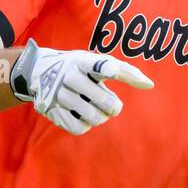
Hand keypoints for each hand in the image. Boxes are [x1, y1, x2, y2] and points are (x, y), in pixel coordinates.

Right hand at [9, 38, 154, 134]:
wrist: (38, 70)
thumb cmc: (79, 67)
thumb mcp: (96, 62)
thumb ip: (124, 72)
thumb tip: (150, 85)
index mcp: (83, 60)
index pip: (100, 64)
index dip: (111, 70)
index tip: (118, 74)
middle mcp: (69, 75)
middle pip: (104, 101)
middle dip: (113, 107)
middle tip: (112, 106)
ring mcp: (58, 93)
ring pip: (93, 117)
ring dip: (100, 117)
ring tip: (97, 111)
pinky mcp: (51, 110)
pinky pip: (79, 127)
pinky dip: (85, 125)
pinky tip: (81, 116)